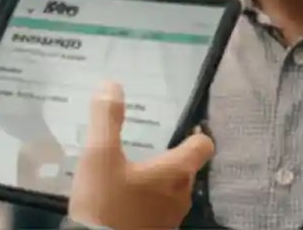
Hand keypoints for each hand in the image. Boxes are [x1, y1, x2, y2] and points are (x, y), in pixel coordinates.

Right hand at [69, 82, 213, 229]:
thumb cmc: (106, 202)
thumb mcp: (99, 155)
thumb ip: (107, 118)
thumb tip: (112, 85)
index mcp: (175, 172)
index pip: (203, 146)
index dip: (196, 134)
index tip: (182, 126)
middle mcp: (181, 196)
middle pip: (186, 168)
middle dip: (169, 156)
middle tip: (146, 144)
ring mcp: (170, 219)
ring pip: (171, 191)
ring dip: (156, 180)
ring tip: (131, 170)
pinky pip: (157, 209)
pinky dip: (146, 200)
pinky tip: (123, 198)